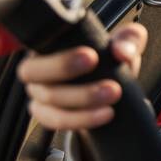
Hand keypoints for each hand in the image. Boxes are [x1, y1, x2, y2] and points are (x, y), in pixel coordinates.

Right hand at [16, 22, 146, 131]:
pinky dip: (81, 119)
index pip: (35, 43)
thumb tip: (122, 52)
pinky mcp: (47, 115)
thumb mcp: (124, 44)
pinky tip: (105, 114)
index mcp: (47, 45)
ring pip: (48, 99)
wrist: (113, 90)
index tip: (91, 55)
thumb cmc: (111, 58)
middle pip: (32, 71)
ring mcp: (39, 94)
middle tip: (97, 69)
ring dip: (82, 98)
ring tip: (113, 93)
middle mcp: (36, 68)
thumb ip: (128, 40)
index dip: (58, 51)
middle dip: (64, 69)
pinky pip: (56, 121)